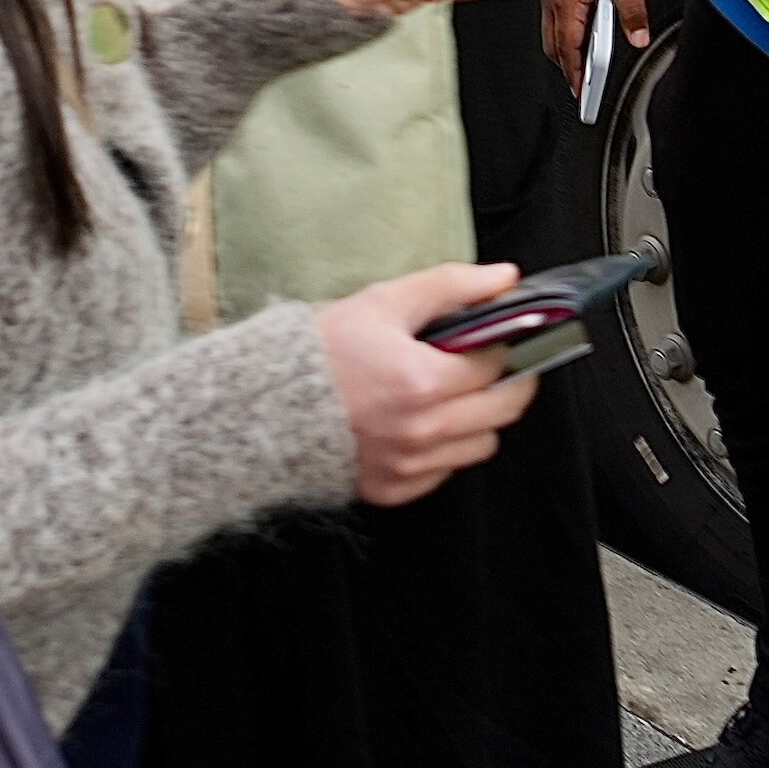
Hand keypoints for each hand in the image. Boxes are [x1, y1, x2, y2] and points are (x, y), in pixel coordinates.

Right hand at [317, 264, 540, 505]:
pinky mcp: (394, 490)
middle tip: (484, 365)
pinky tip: (418, 423)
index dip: (498, 345)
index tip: (486, 338)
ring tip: (447, 395)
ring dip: (477, 418)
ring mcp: (409, 466)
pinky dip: (444, 448)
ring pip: (482, 445)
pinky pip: (446, 471)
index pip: (497, 365)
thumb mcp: (383, 303)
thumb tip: (504, 278)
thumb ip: (451, 286)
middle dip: (505, 382)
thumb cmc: (319, 352)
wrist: (263, 407)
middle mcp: (422, 431)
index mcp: (423, 382)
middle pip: (504, 411)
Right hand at [546, 0, 648, 90]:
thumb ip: (633, 12)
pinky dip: (563, 27)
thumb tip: (637, 36)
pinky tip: (578, 27)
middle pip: (553, 43)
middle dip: (566, 66)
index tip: (582, 91)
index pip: (569, 49)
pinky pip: (554, 12)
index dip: (576, 74)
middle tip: (579, 83)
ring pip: (551, 28)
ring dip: (563, 46)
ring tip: (580, 61)